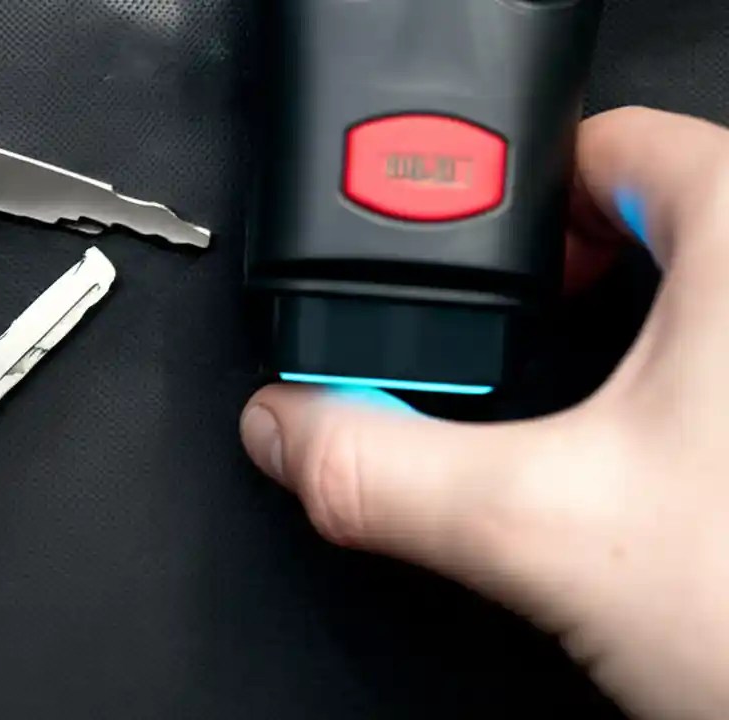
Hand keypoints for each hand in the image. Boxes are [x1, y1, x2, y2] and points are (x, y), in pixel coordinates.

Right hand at [241, 106, 728, 719]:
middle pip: (643, 220)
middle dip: (554, 285)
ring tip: (567, 414)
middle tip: (506, 349)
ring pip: (686, 301)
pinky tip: (635, 468)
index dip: (510, 200)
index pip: (609, 144)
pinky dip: (663, 398)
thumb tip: (291, 429)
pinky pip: (710, 371)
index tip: (470, 269)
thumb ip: (382, 467)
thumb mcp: (537, 528)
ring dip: (612, 344)